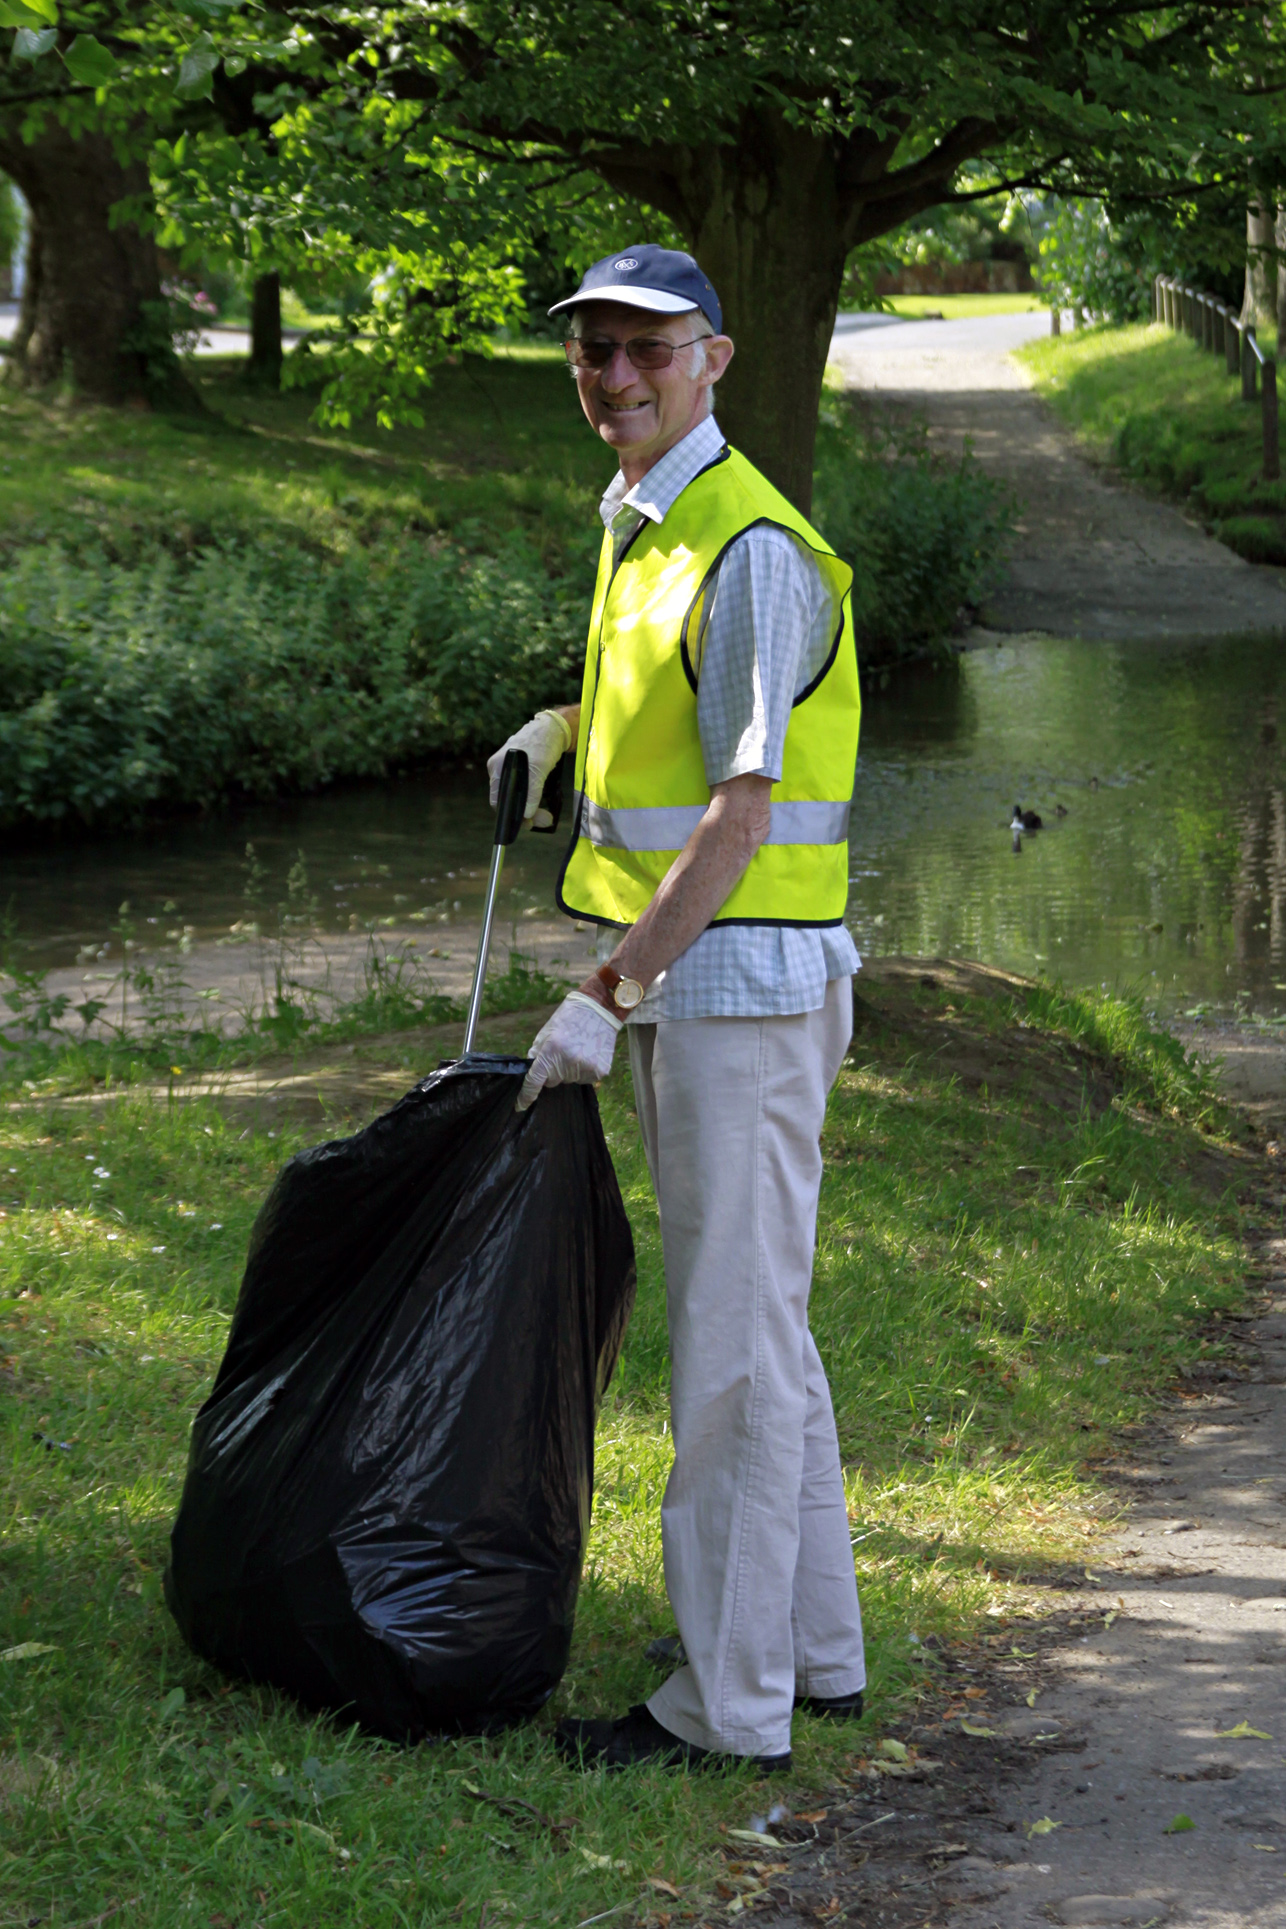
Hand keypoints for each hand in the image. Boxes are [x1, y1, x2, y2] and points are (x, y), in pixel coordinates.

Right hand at [487, 711, 570, 821]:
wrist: (553, 728)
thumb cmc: (543, 743)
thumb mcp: (539, 768)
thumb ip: (532, 792)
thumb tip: (526, 814)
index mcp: (497, 767)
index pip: (497, 800)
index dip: (510, 814)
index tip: (526, 824)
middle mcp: (499, 769)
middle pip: (507, 799)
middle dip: (524, 813)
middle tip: (543, 821)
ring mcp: (509, 769)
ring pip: (516, 796)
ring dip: (530, 807)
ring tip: (546, 816)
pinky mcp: (519, 770)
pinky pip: (522, 790)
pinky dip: (531, 798)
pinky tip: (540, 803)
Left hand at [517, 990, 622, 1111]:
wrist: (600, 1009)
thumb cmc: (569, 1018)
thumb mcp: (546, 1032)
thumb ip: (536, 1054)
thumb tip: (531, 1074)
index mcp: (552, 1050)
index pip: (535, 1080)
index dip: (526, 1095)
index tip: (520, 1106)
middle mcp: (569, 1062)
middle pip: (553, 1081)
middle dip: (553, 1071)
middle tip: (562, 1052)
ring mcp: (586, 1068)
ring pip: (569, 1080)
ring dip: (570, 1070)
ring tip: (578, 1049)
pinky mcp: (601, 1072)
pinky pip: (585, 1079)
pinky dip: (584, 1070)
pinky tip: (589, 1053)